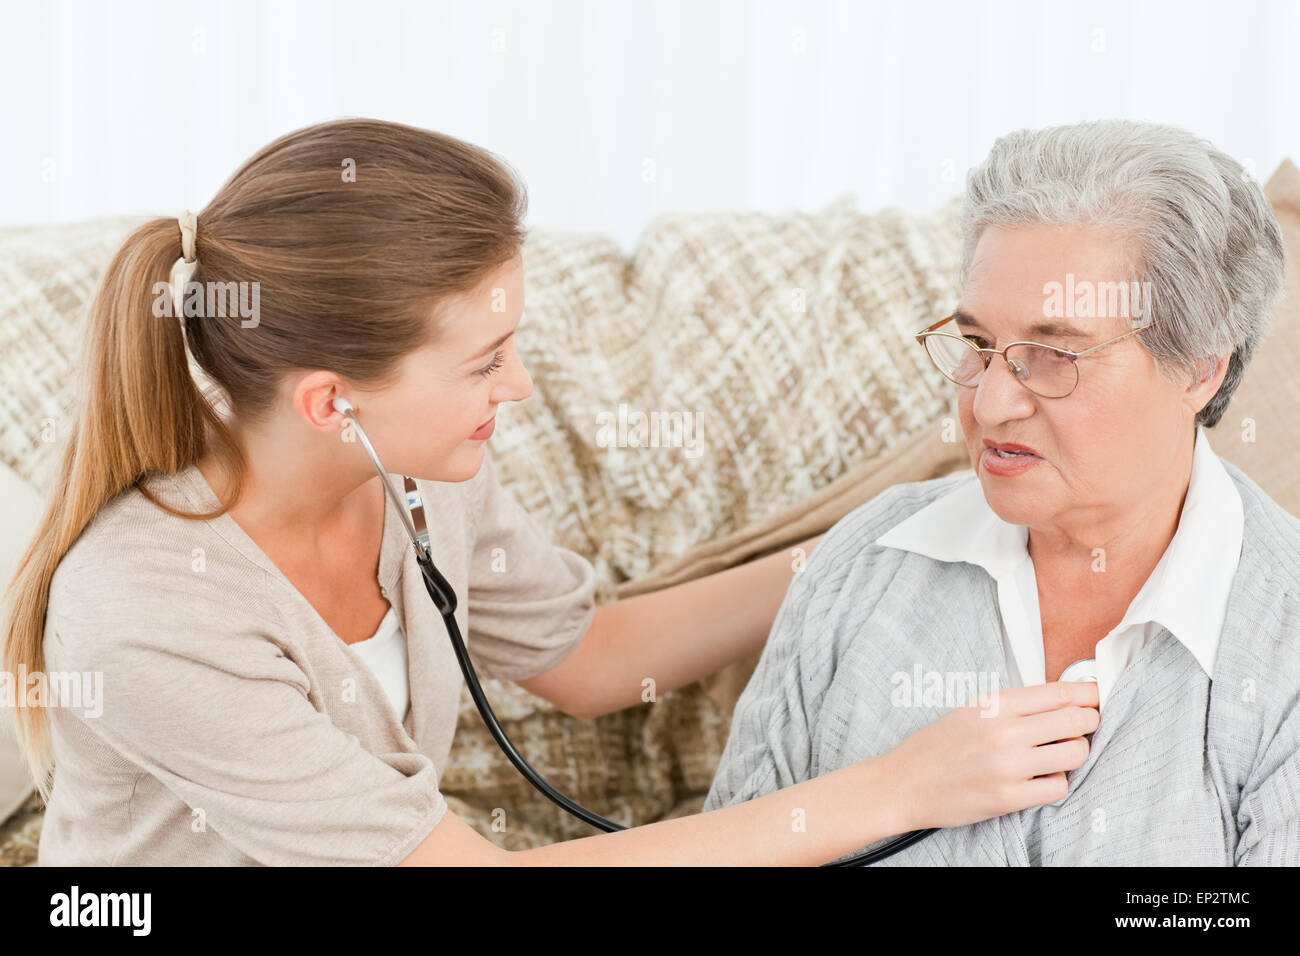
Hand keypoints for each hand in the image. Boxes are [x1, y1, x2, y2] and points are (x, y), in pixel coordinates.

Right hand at [881, 680, 1099, 830]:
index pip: (1061, 692)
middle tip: (1084, 726)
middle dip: (1089, 722)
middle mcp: (1004, 730)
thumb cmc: (939, 746)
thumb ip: (1014, 704)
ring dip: (1074, 753)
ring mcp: (1008, 765)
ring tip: (1057, 754)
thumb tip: (1063, 700)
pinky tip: (1040, 778)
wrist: (905, 782)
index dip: (1089, 694)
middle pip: (1076, 719)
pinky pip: (1058, 787)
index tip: (1096, 697)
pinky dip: (1055, 782)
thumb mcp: (972, 709)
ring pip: (1075, 753)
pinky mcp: (1009, 796)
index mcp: (996, 703)